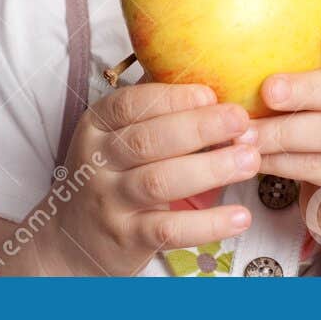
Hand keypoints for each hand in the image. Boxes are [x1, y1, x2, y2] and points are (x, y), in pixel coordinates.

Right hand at [40, 81, 257, 275]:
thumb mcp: (114, 138)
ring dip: (210, 170)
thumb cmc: (108, 176)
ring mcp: (110, 202)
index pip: (129, 104)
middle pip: (149, 140)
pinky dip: (208, 224)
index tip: (211, 94)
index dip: (172, 98)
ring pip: (160, 182)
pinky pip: (170, 230)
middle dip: (200, 128)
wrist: (70, 239)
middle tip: (242, 122)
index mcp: (95, 127)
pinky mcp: (127, 239)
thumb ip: (152, 112)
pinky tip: (240, 216)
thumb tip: (209, 80)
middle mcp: (97, 162)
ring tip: (249, 160)